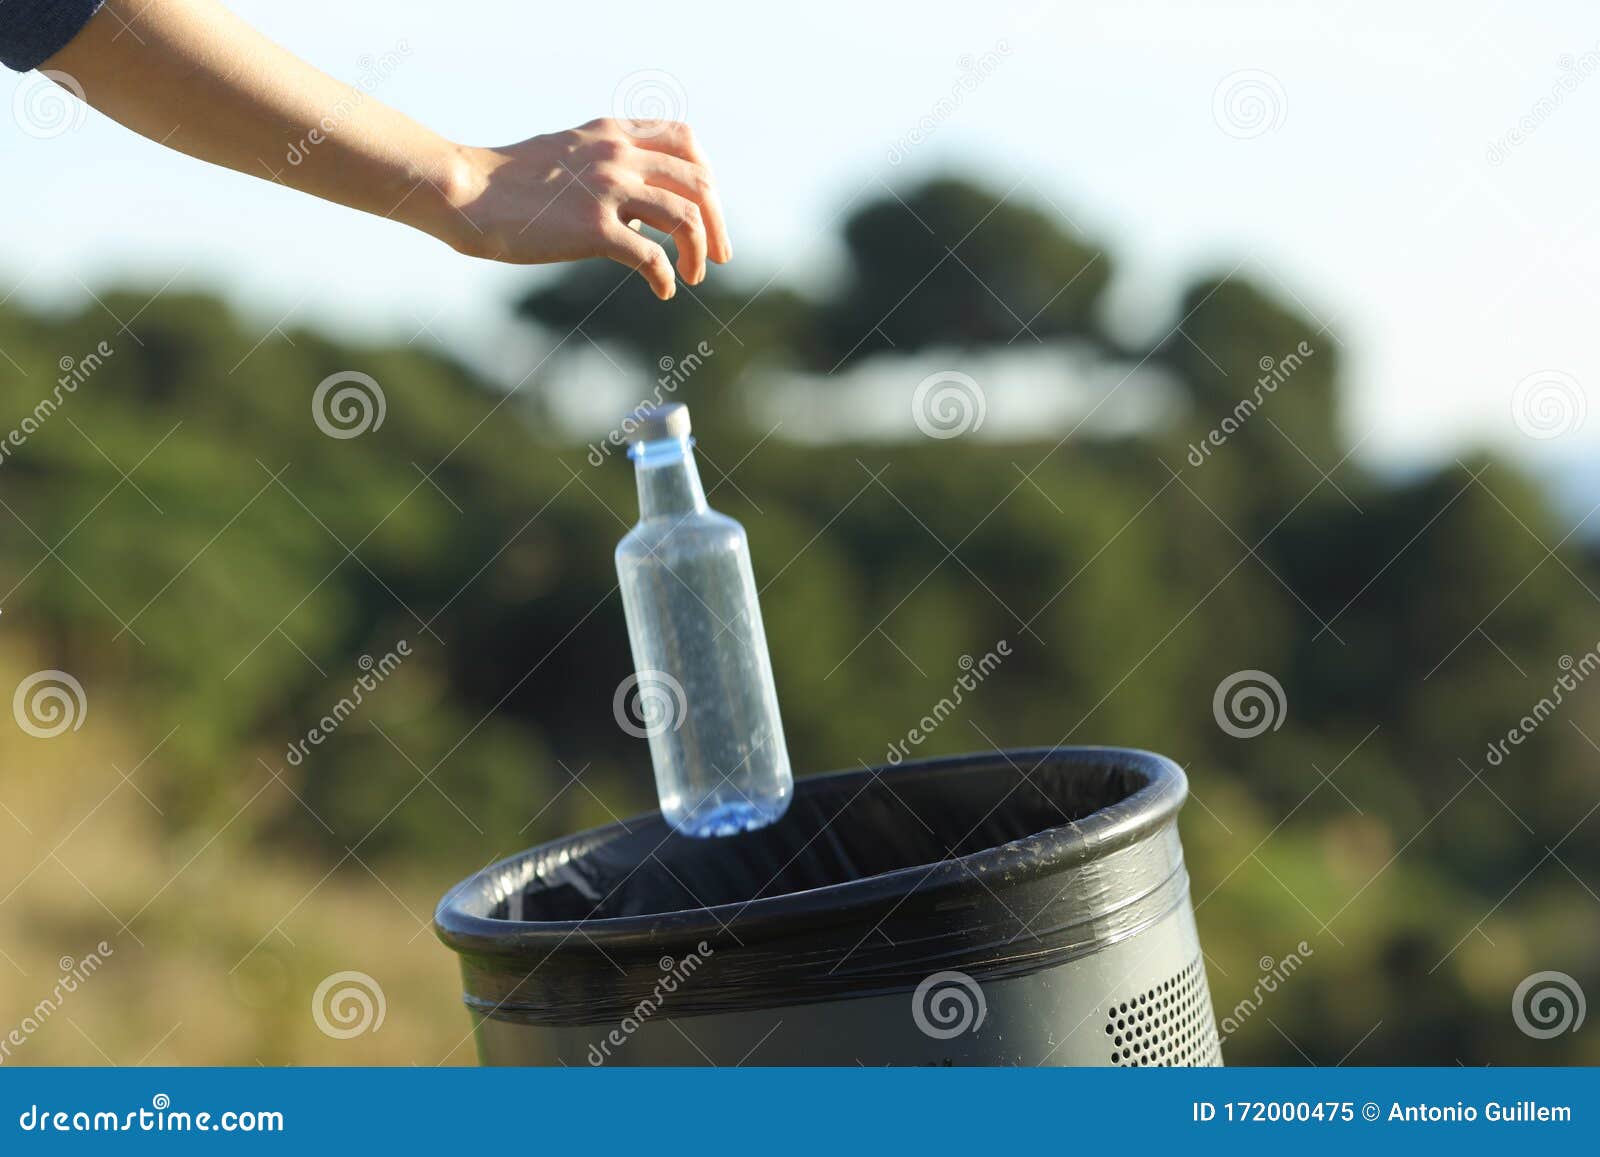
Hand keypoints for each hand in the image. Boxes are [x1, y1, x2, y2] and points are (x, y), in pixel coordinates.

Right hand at [438, 118, 732, 299]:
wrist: (469, 193)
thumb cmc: (511, 182)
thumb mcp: (568, 154)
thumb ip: (607, 165)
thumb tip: (641, 208)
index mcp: (612, 133)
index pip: (685, 142)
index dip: (706, 178)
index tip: (707, 209)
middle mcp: (617, 155)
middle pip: (698, 183)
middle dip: (716, 223)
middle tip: (719, 256)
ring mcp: (608, 190)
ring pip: (686, 218)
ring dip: (700, 252)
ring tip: (696, 275)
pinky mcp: (593, 228)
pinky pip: (652, 256)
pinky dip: (667, 277)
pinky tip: (663, 290)